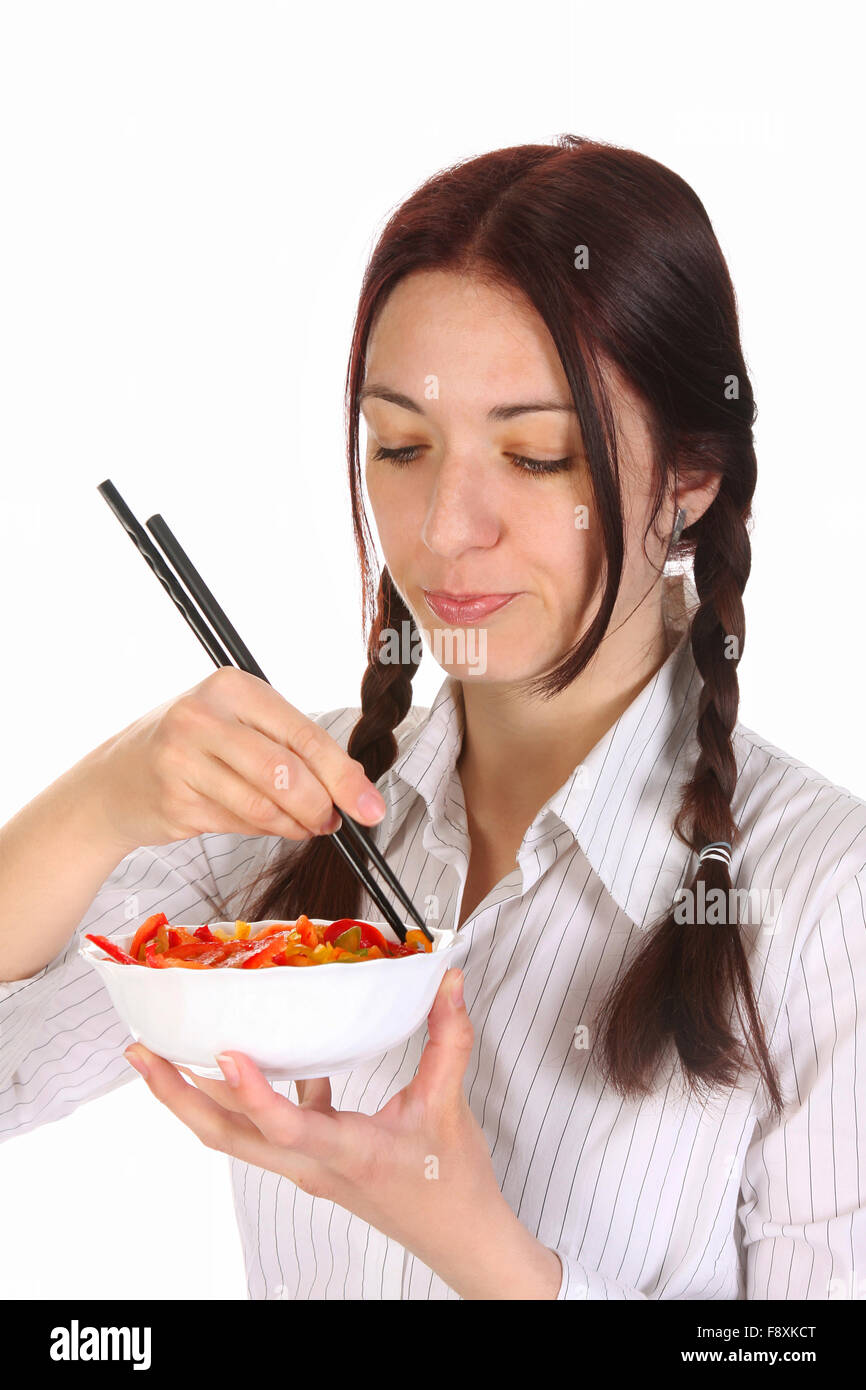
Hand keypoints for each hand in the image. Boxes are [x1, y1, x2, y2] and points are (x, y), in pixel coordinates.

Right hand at [89, 664, 386, 851]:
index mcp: (233, 686)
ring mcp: (183, 759)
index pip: (305, 735)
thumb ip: (290, 746)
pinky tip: (266, 825)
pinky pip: (241, 825)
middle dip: (320, 806)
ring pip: (265, 806)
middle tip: (330, 822)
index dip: (344, 776)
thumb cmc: (193, 747)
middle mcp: (204, 716)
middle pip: (287, 773)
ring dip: (295, 825)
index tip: (370, 806)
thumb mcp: (238, 725)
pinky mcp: (174, 800)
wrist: (117, 779)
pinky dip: (265, 832)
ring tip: (302, 825)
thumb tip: (351, 784)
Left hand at [123, 968, 522, 1292]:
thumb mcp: (449, 1105)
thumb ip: (449, 1037)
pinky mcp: (315, 1160)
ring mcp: (308, 1165)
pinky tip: (259, 1058)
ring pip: (237, 1135)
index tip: (226, 1053)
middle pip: (227, 1135)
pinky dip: (250, 1097)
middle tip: (143, 1053)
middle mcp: (312, 1163)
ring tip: (165, 1056)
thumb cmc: (451, 1185)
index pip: (286, 1125)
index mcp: (345, 1152)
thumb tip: (448, 983)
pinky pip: (267, 1128)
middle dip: (177, 1095)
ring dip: (196, 1098)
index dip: (252, 1091)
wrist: (460, 1238)